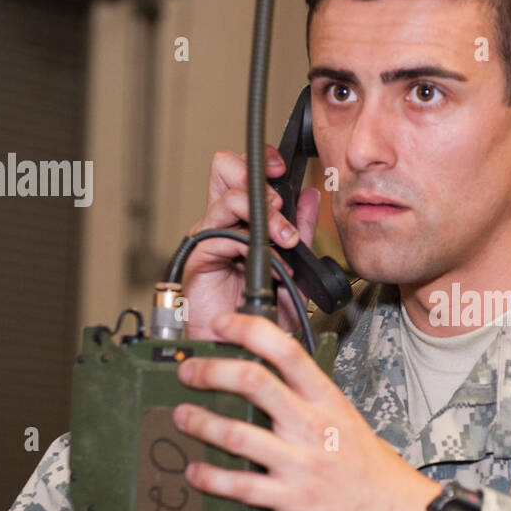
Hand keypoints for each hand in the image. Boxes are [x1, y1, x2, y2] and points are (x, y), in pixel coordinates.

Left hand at [173, 312, 441, 510]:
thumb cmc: (377, 474)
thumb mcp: (350, 422)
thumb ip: (313, 404)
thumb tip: (274, 385)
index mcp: (328, 401)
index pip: (286, 350)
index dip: (248, 330)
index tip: (222, 324)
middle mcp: (313, 425)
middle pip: (254, 381)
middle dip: (211, 372)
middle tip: (188, 371)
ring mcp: (302, 462)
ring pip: (239, 434)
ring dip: (201, 423)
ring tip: (181, 417)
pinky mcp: (293, 499)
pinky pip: (241, 486)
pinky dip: (211, 478)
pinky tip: (196, 473)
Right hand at [183, 149, 321, 340]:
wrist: (242, 348)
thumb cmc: (262, 312)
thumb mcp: (295, 268)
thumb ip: (302, 230)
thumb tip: (310, 196)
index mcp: (245, 218)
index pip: (246, 172)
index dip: (264, 162)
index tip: (284, 169)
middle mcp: (224, 221)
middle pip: (225, 169)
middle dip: (255, 176)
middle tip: (279, 202)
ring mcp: (210, 237)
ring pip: (226, 198)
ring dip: (261, 212)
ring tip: (284, 238)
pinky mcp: (199, 257)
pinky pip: (219, 234)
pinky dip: (247, 244)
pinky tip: (268, 261)